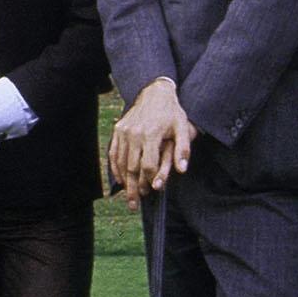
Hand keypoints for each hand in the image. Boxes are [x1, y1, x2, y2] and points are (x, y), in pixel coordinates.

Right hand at [107, 79, 195, 205]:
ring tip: (128, 197)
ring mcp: (124, 132)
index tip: (151, 192)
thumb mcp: (182, 128)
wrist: (155, 92)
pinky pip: (114, 153)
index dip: (149, 181)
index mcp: (151, 134)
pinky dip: (116, 168)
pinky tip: (120, 180)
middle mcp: (135, 134)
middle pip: (133, 167)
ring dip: (124, 181)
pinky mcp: (118, 130)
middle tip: (135, 204)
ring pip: (122, 162)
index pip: (148, 165)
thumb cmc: (172, 112)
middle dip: (134, 188)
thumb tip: (182, 170)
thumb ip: (183, 149)